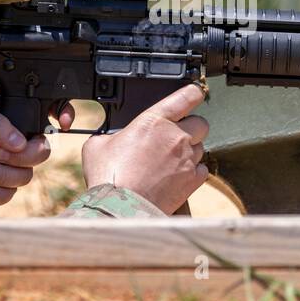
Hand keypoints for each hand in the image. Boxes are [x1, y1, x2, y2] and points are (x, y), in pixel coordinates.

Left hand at [0, 95, 75, 205]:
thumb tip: (19, 142)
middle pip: (41, 150)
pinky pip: (11, 194)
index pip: (43, 113)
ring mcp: (6, 164)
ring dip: (3, 174)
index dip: (60, 114)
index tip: (62, 122)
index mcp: (9, 115)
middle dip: (22, 155)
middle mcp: (12, 140)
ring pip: (27, 175)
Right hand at [80, 84, 209, 214]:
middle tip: (176, 136)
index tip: (195, 93)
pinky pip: (202, 169)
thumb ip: (111, 135)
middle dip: (191, 127)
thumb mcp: (98, 145)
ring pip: (201, 147)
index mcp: (154, 120)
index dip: (193, 92)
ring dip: (190, 150)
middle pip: (201, 123)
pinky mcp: (192, 180)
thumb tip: (112, 138)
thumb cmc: (108, 177)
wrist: (120, 208)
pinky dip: (193, 171)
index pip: (187, 96)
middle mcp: (176, 136)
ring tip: (170, 161)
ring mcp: (187, 159)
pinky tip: (177, 176)